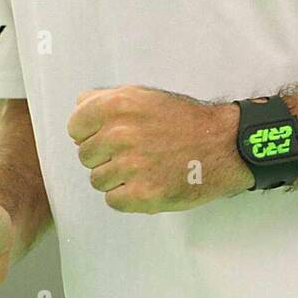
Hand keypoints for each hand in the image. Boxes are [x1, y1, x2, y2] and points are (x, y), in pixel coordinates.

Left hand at [66, 86, 251, 213]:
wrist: (223, 145)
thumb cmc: (185, 120)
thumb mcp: (144, 96)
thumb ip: (105, 99)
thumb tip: (78, 109)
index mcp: (118, 105)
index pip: (75, 126)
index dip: (90, 133)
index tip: (108, 137)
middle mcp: (120, 134)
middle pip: (85, 156)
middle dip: (104, 156)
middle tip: (132, 153)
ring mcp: (131, 166)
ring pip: (97, 180)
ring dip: (116, 178)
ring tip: (143, 168)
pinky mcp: (143, 194)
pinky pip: (112, 201)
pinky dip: (126, 196)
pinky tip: (146, 183)